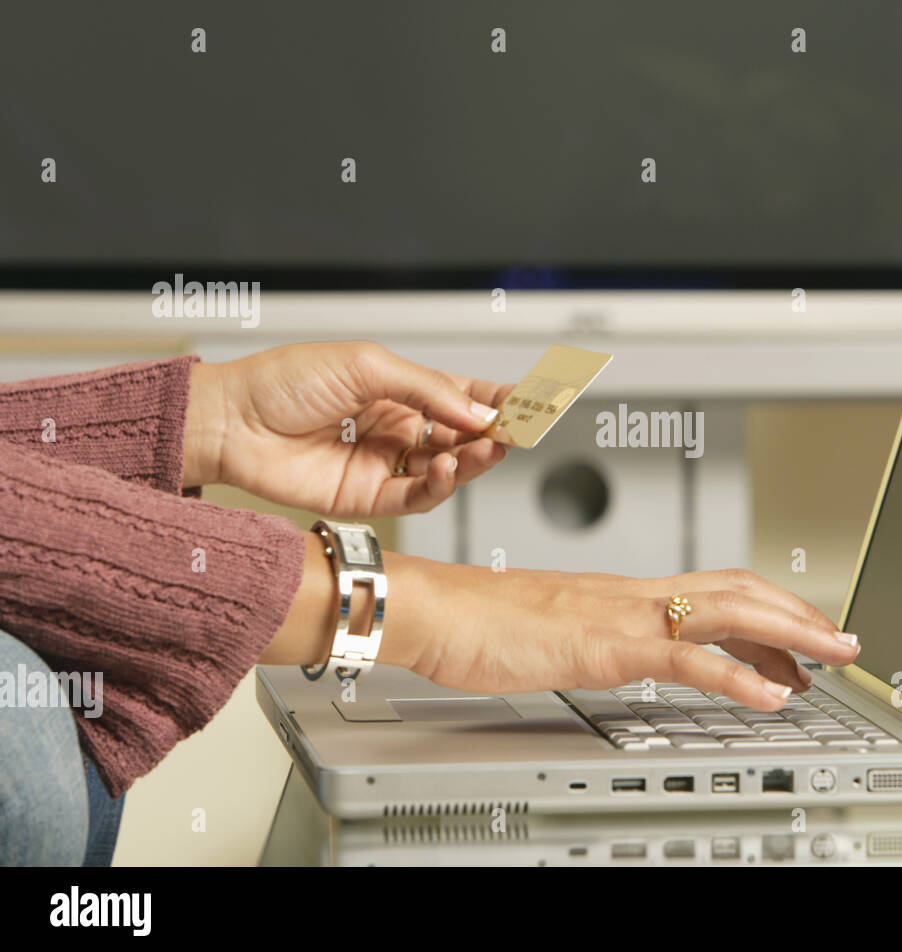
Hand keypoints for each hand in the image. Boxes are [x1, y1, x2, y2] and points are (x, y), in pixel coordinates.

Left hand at [184, 342, 510, 515]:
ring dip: (473, 461)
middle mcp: (398, 429)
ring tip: (485, 449)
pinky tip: (446, 469)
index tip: (533, 402)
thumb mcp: (368, 366)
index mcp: (401, 390)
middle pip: (463, 437)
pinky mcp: (369, 497)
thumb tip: (478, 413)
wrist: (231, 421)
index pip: (463, 398)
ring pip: (448, 470)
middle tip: (518, 431)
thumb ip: (429, 391)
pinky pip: (418, 498)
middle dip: (494, 434)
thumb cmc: (283, 381)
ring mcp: (385, 464)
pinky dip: (440, 487)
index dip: (499, 402)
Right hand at [387, 561, 860, 710]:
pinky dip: (737, 677)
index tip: (802, 634)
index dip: (770, 607)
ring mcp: (625, 617)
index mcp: (627, 594)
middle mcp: (636, 596)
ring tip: (833, 658)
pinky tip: (770, 698)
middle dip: (800, 615)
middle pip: (740, 591)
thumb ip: (597, 637)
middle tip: (843, 640)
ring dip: (791, 634)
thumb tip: (619, 651)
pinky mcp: (607, 646)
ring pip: (730, 612)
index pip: (717, 589)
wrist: (438, 610)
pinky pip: (687, 658)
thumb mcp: (557, 631)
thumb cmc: (481, 622)